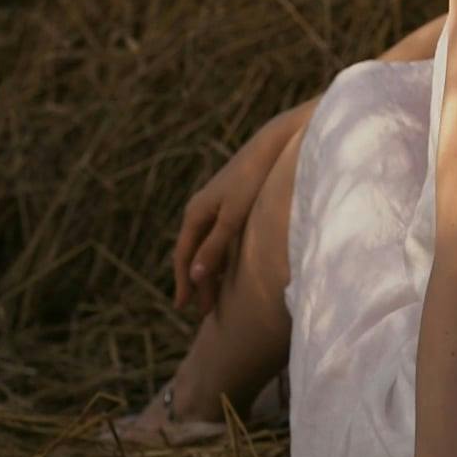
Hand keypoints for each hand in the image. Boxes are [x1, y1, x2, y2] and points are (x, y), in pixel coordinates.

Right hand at [171, 116, 294, 314]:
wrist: (273, 145)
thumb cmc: (254, 180)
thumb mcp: (234, 218)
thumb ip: (215, 246)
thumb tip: (195, 276)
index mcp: (195, 213)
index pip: (184, 256)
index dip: (184, 283)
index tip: (184, 307)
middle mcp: (201, 209)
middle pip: (194, 253)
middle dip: (197, 283)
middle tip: (203, 311)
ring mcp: (216, 206)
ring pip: (207, 246)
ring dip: (210, 272)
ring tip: (217, 297)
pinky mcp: (232, 203)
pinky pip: (219, 237)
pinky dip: (221, 257)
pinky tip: (232, 270)